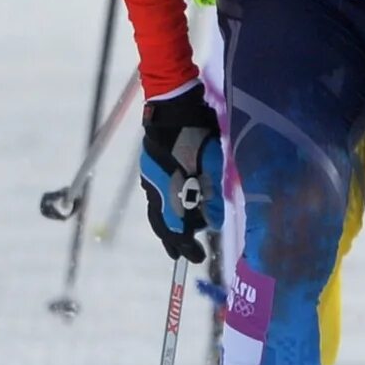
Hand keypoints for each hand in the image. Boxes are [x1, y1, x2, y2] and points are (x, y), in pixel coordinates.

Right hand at [137, 85, 222, 260]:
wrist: (172, 106)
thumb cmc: (197, 133)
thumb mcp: (212, 164)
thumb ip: (213, 196)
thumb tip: (213, 224)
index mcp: (172, 192)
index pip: (178, 230)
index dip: (188, 246)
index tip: (199, 257)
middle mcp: (157, 190)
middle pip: (162, 225)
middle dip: (173, 242)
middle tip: (182, 255)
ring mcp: (151, 179)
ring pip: (157, 212)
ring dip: (167, 227)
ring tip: (176, 239)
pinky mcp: (150, 170)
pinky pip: (156, 199)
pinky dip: (164, 210)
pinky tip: (172, 210)